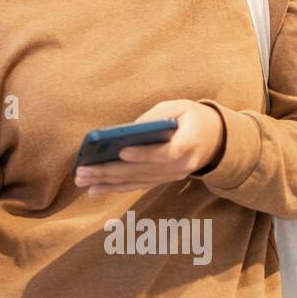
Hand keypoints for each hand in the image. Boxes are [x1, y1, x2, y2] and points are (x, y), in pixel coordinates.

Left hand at [73, 100, 224, 196]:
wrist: (214, 137)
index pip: (167, 153)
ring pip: (137, 182)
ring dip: (107, 183)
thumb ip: (153, 118)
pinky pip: (137, 186)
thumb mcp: (176, 107)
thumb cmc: (189, 116)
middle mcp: (182, 165)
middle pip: (143, 171)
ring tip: (82, 180)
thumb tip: (125, 133)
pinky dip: (115, 188)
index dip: (145, 154)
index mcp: (190, 142)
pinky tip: (95, 190)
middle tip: (83, 171)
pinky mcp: (163, 180)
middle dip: (110, 171)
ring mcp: (172, 176)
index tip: (122, 151)